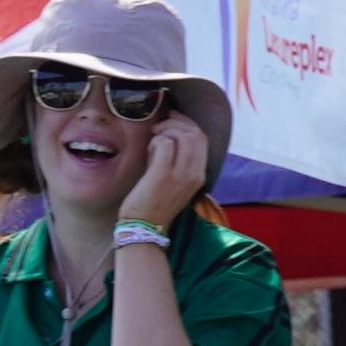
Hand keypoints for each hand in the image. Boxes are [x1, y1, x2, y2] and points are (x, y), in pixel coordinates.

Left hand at [124, 114, 213, 229]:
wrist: (143, 227)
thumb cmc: (154, 201)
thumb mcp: (175, 180)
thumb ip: (179, 159)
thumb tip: (170, 133)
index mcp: (200, 175)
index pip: (202, 138)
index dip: (187, 123)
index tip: (172, 119)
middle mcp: (195, 174)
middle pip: (195, 134)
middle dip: (176, 123)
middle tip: (159, 127)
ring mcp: (181, 175)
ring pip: (182, 136)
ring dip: (165, 131)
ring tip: (153, 140)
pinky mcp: (163, 175)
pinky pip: (165, 143)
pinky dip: (156, 141)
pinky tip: (149, 151)